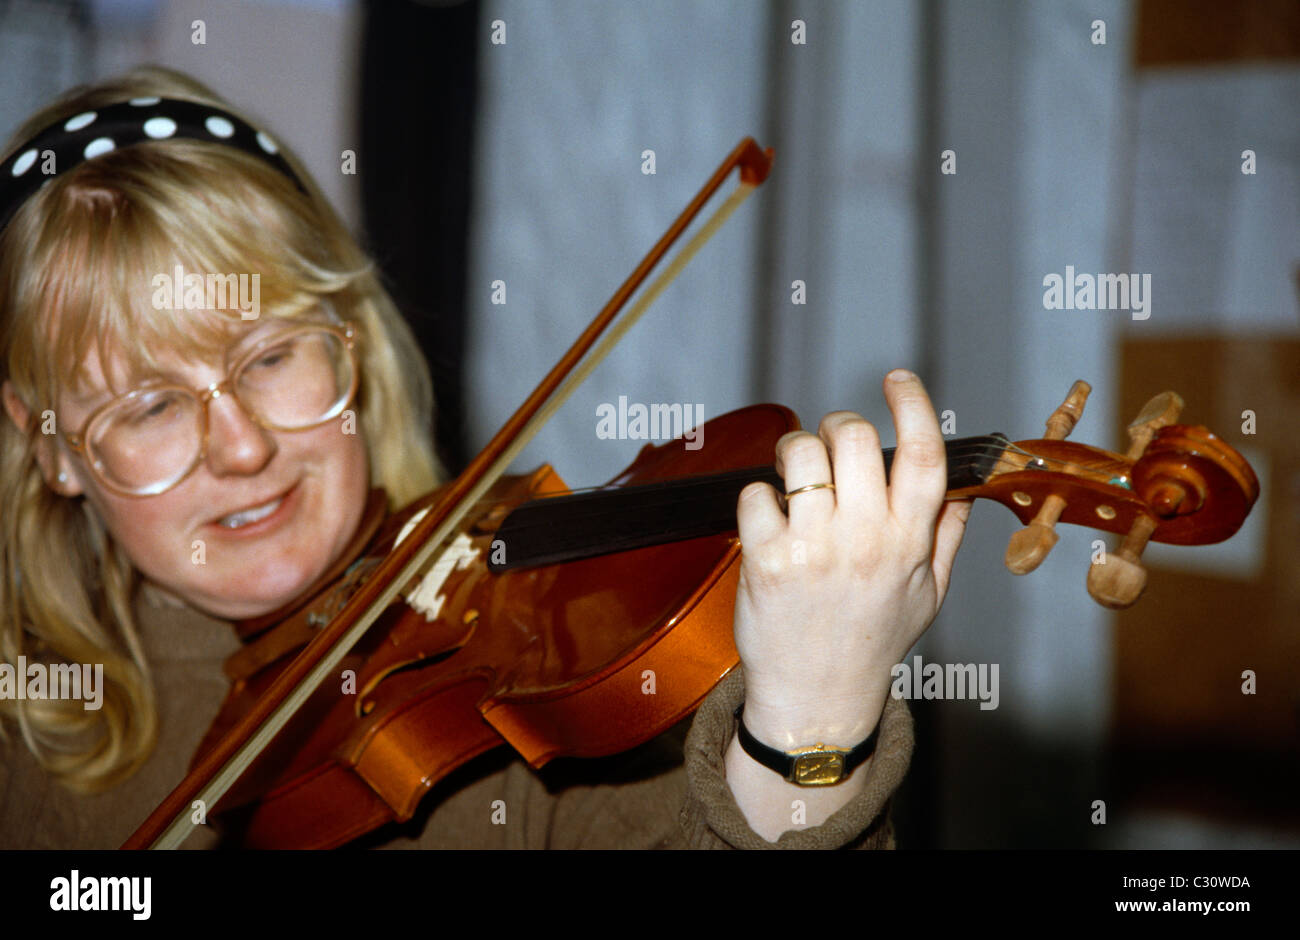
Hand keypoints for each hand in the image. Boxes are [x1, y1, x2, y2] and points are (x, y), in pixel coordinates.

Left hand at [732, 369, 971, 747]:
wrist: (818, 697)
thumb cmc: (871, 642)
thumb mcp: (927, 595)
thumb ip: (944, 538)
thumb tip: (959, 491)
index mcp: (910, 541)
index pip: (923, 454)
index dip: (913, 403)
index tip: (898, 379)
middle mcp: (866, 539)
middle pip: (853, 436)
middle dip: (838, 427)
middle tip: (830, 446)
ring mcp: (814, 548)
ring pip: (801, 455)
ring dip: (794, 452)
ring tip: (796, 476)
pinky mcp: (767, 560)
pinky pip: (755, 494)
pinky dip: (757, 497)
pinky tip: (769, 519)